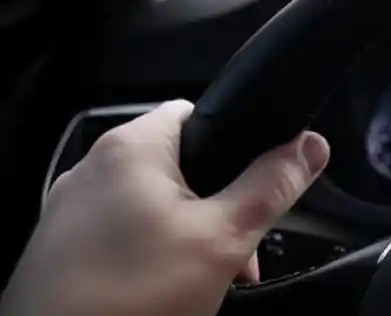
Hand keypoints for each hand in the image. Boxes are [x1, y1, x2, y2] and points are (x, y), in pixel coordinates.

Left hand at [0, 100, 329, 315]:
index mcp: (130, 148)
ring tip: (201, 279)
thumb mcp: (223, 240)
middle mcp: (91, 169)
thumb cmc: (129, 298)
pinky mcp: (60, 250)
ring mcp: (69, 211)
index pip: (198, 112)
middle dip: (217, 207)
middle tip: (236, 252)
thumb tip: (309, 146)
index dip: (237, 143)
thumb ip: (271, 187)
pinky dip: (149, 255)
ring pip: (150, 205)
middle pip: (178, 166)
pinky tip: (162, 289)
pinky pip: (120, 235)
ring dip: (185, 234)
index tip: (257, 182)